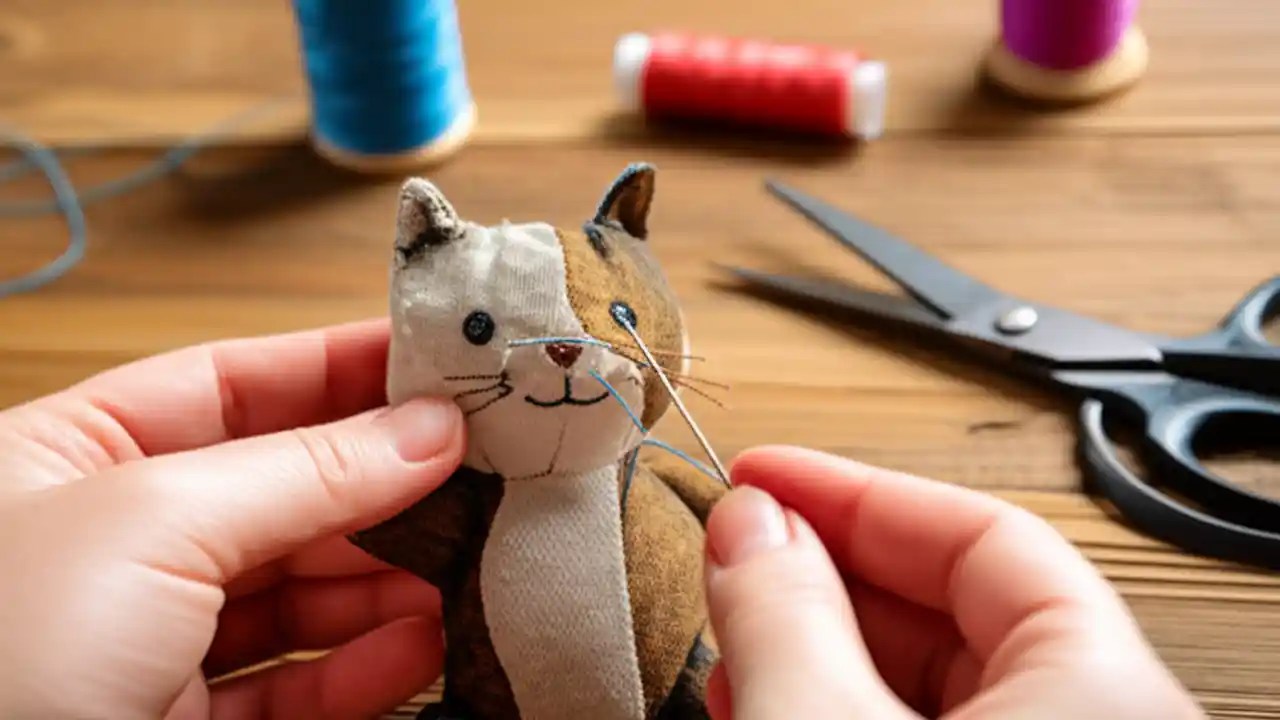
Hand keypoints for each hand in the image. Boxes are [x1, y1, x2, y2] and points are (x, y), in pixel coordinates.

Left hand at [0, 320, 464, 718]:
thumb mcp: (155, 523)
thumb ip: (306, 471)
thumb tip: (428, 428)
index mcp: (73, 456)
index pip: (231, 384)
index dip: (337, 369)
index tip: (439, 362)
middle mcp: (117, 540)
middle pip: (284, 487)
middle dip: (385, 482)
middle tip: (483, 466)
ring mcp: (154, 636)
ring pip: (303, 589)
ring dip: (391, 578)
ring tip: (470, 559)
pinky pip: (298, 680)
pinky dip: (367, 662)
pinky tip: (423, 641)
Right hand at [702, 446, 1205, 719]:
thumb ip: (787, 618)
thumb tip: (749, 526)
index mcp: (1104, 694)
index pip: (982, 536)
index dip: (856, 492)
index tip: (763, 474)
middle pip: (951, 605)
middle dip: (824, 571)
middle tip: (737, 550)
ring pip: (922, 681)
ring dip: (814, 645)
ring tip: (732, 642)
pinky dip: (832, 707)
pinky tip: (764, 705)